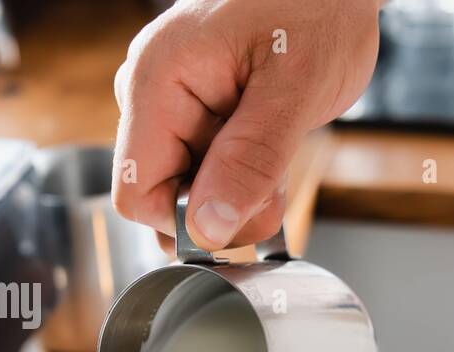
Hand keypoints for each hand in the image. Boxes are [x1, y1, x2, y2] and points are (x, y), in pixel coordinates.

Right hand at [112, 0, 381, 251]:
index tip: (243, 214)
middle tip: (276, 176)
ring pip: (192, 190)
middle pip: (164, 197)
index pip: (137, 193)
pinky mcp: (198, 115)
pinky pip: (209, 172)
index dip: (188, 223)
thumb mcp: (294, 90)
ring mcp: (173, 106)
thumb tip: (208, 227)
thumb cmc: (316, 8)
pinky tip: (273, 151)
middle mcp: (153, 95)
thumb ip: (250, 161)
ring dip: (241, 192)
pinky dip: (246, 178)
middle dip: (224, 208)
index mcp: (157, 82)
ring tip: (278, 149)